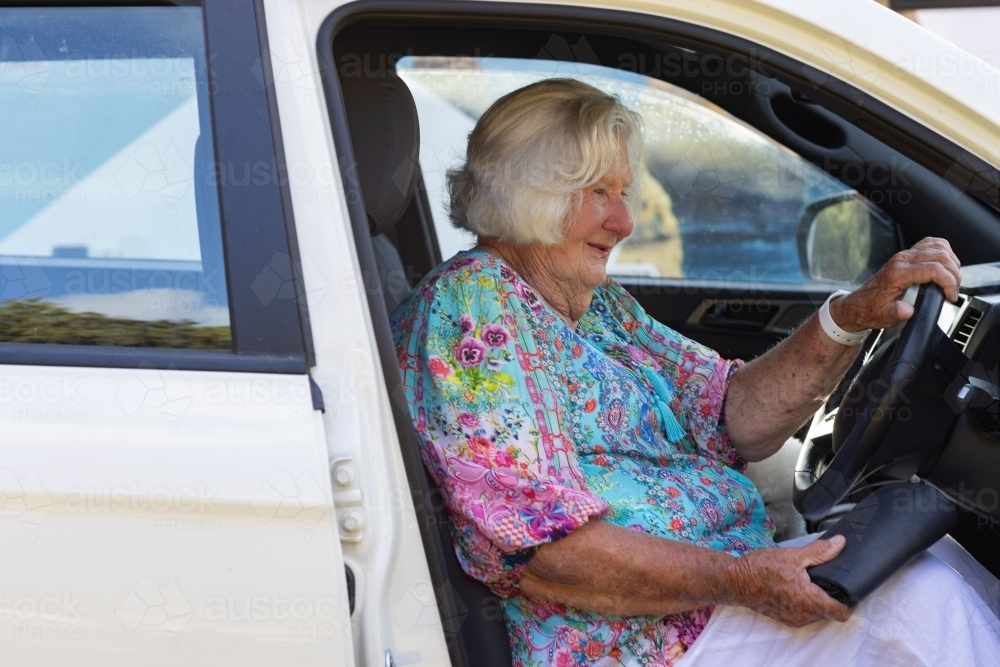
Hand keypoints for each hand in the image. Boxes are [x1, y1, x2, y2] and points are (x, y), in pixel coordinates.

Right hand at [725, 536, 851, 626]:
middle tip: (827, 578)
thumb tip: (840, 544)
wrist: (734, 580)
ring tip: (810, 581)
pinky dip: (804, 603)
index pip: (841, 612)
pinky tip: (795, 587)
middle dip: (831, 597)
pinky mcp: (783, 618)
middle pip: (829, 612)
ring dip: (817, 600)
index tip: (850, 589)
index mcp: (809, 601)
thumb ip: (820, 551)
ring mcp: (792, 619)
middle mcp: (803, 615)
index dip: (850, 602)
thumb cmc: (761, 569)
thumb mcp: (793, 555)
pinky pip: (802, 614)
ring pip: (816, 613)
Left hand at [829, 237, 960, 331]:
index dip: (949, 282)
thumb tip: (908, 310)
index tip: (951, 296)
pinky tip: (947, 264)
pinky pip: (930, 244)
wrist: (858, 305)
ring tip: (953, 280)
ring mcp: (904, 256)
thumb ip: (896, 313)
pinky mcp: (907, 256)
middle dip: (954, 273)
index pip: (933, 269)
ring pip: (938, 246)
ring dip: (952, 261)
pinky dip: (944, 251)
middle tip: (954, 290)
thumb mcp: (883, 317)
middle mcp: (901, 260)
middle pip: (940, 255)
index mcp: (897, 274)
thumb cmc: (870, 310)